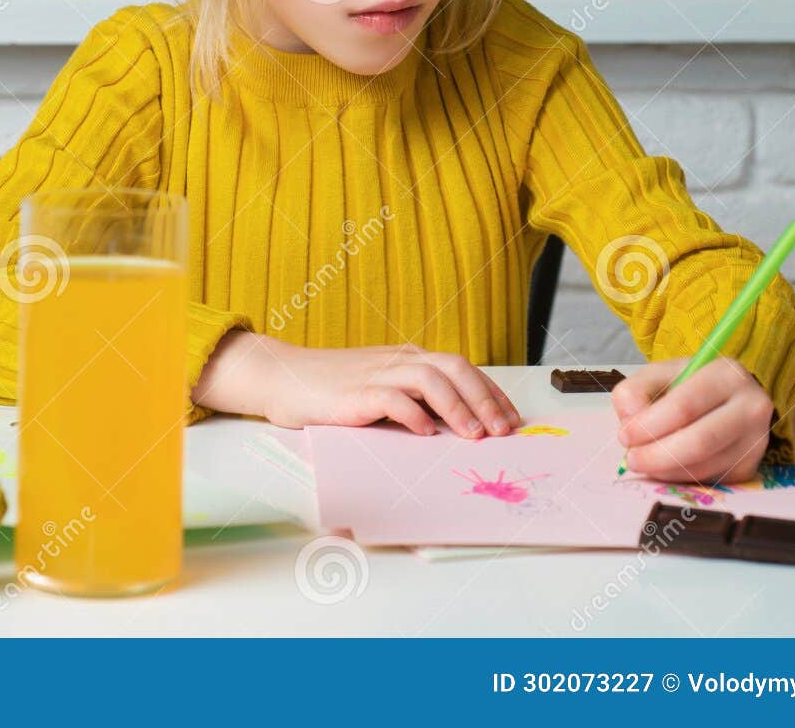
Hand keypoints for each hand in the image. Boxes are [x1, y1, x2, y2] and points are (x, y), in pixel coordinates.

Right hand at [195, 331, 521, 437]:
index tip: (511, 419)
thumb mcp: (381, 390)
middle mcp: (398, 360)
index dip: (491, 392)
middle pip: (454, 368)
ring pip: (430, 379)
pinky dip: (413, 415)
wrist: (283, 377)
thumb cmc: (333, 390)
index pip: (462, 368)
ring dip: (458, 407)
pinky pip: (391, 398)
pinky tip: (426, 433)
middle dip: (485, 399)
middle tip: (504, 431)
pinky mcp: (354, 392)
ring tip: (474, 435)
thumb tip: (458, 426)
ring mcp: (376, 373)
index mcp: (408, 359)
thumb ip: (414, 401)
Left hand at [611, 356, 774, 483]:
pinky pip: (710, 479)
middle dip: (658, 455)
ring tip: (644, 462)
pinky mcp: (750, 467)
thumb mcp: (656, 376)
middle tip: (631, 459)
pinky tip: (666, 468)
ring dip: (666, 470)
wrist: (723, 401)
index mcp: (727, 374)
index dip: (650, 425)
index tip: (625, 435)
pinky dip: (680, 478)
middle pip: (701, 441)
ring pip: (705, 466)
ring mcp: (756, 440)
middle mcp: (751, 407)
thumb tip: (630, 420)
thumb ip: (634, 391)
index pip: (685, 405)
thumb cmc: (685, 386)